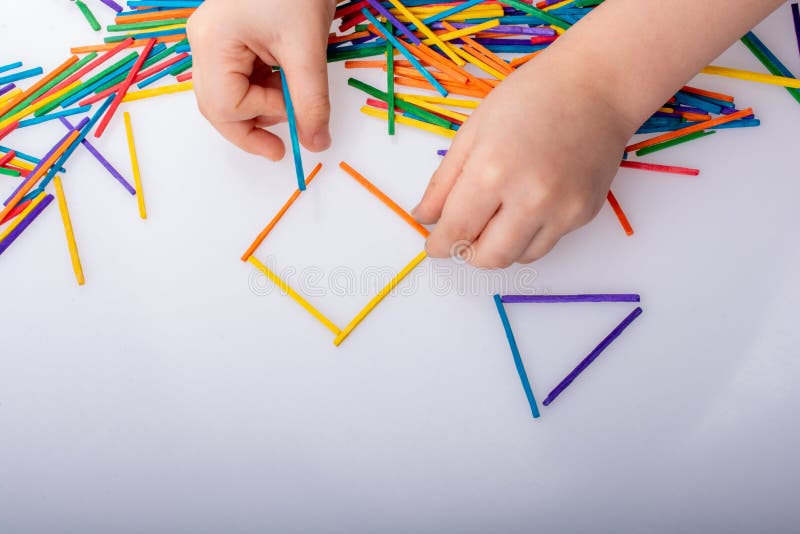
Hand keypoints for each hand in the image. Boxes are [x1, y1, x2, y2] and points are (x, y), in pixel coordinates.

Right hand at [187, 0, 336, 159]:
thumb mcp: (307, 48)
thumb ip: (311, 101)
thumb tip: (315, 144)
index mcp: (212, 43)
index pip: (224, 106)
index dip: (261, 118)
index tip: (295, 115)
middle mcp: (204, 43)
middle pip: (217, 106)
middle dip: (253, 126)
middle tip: (282, 148)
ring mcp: (215, 40)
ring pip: (229, 95)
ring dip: (262, 106)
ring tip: (292, 97)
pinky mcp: (231, 38)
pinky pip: (240, 78)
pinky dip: (264, 90)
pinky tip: (285, 83)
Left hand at [413, 56, 634, 267]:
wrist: (597, 86)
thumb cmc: (530, 98)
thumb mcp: (472, 131)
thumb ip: (443, 182)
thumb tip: (424, 218)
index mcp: (492, 171)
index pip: (457, 231)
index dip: (439, 245)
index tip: (435, 244)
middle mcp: (529, 198)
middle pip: (488, 258)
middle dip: (467, 253)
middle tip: (462, 236)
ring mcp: (562, 210)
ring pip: (518, 258)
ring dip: (498, 248)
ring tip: (494, 219)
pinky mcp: (584, 214)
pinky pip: (546, 243)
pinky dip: (528, 235)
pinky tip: (527, 205)